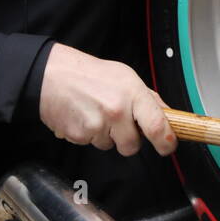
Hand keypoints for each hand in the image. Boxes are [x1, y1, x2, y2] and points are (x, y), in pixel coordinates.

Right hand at [38, 44, 176, 156]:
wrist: (51, 75)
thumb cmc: (90, 74)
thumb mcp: (126, 77)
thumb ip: (149, 98)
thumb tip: (168, 116)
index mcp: (132, 94)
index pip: (157, 126)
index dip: (166, 142)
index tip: (168, 147)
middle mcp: (116, 110)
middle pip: (132, 146)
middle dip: (128, 140)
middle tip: (119, 122)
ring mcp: (97, 125)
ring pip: (110, 146)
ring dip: (106, 136)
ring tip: (97, 113)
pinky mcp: (79, 135)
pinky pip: (91, 144)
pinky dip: (89, 134)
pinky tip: (84, 116)